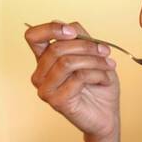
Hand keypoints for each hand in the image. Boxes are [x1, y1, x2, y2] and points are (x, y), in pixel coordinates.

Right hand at [24, 20, 119, 139]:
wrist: (107, 115)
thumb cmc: (99, 85)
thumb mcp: (92, 54)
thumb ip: (79, 38)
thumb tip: (67, 26)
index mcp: (45, 60)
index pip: (33, 36)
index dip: (51, 29)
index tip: (73, 31)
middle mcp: (40, 74)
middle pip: (56, 48)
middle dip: (86, 46)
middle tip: (105, 51)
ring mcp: (45, 89)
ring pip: (67, 62)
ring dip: (94, 60)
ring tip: (108, 65)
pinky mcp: (56, 101)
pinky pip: (78, 78)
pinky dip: (97, 74)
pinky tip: (105, 80)